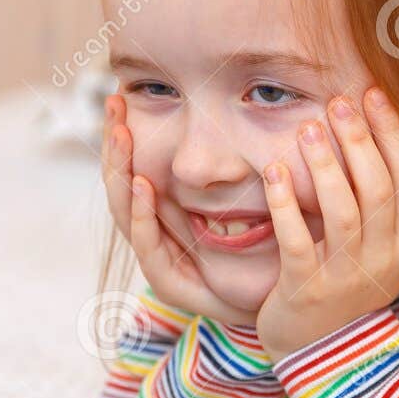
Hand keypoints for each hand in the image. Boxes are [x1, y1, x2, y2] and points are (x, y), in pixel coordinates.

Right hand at [101, 94, 256, 325]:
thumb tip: (241, 104)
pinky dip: (143, 216)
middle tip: (114, 104)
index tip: (122, 95)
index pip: (135, 168)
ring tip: (122, 136)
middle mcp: (157, 235)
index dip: (125, 135)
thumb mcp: (254, 195)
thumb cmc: (271, 248)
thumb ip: (239, 163)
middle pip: (122, 185)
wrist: (285, 302)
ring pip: (125, 212)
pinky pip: (149, 247)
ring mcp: (160, 260)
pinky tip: (143, 185)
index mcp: (167, 213)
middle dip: (115, 145)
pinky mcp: (172, 283)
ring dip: (122, 172)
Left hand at [255, 87, 398, 358]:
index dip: (393, 133)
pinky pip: (297, 242)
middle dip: (359, 140)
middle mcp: (384, 259)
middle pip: (379, 189)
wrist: (325, 355)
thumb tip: (374, 133)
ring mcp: (346, 277)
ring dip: (326, 166)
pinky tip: (273, 171)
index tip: (373, 95)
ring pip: (344, 213)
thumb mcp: (380, 248)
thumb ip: (383, 203)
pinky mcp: (306, 290)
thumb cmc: (347, 287)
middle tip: (338, 103)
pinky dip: (285, 204)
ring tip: (306, 129)